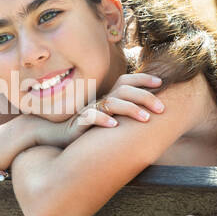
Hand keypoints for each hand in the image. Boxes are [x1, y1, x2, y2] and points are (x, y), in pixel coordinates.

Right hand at [33, 72, 164, 148]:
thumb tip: (147, 113)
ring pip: (112, 104)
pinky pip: (91, 117)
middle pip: (125, 91)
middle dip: (145, 97)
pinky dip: (103, 120)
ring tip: (146, 119)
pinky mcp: (79, 123)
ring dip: (131, 110)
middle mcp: (100, 101)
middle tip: (162, 108)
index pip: (127, 81)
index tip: (161, 82)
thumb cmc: (84, 129)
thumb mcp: (106, 119)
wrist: (55, 136)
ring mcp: (90, 110)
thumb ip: (122, 113)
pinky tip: (114, 125)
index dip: (143, 79)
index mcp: (107, 97)